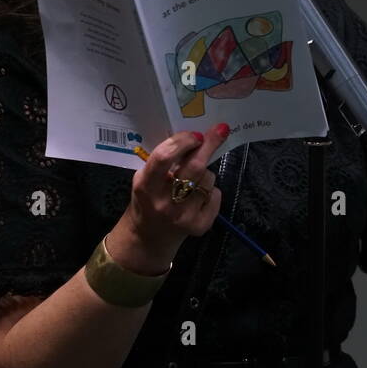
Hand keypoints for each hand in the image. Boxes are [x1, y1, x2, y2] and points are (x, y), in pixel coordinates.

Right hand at [116, 124, 228, 265]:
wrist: (148, 237)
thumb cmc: (148, 199)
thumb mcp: (145, 179)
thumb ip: (163, 161)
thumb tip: (194, 136)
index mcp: (146, 186)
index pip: (164, 158)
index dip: (183, 142)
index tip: (196, 134)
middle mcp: (164, 202)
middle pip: (194, 166)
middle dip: (210, 144)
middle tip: (220, 130)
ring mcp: (184, 216)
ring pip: (208, 178)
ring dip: (205, 172)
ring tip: (193, 180)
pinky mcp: (200, 226)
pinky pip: (215, 194)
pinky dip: (211, 191)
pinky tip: (198, 197)